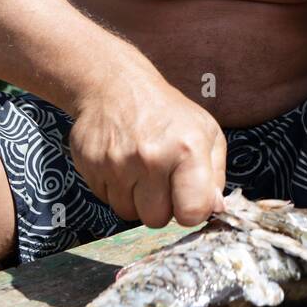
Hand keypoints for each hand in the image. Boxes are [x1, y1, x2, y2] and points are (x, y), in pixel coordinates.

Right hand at [69, 74, 226, 228]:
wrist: (117, 86)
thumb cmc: (169, 114)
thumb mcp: (207, 133)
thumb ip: (216, 176)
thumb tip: (215, 210)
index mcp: (187, 149)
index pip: (192, 213)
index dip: (192, 211)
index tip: (189, 199)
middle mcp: (150, 157)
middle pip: (157, 220)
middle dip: (161, 206)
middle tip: (162, 179)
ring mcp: (116, 163)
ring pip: (128, 213)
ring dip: (136, 199)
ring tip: (141, 169)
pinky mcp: (90, 165)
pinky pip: (106, 199)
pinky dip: (115, 188)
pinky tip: (122, 164)